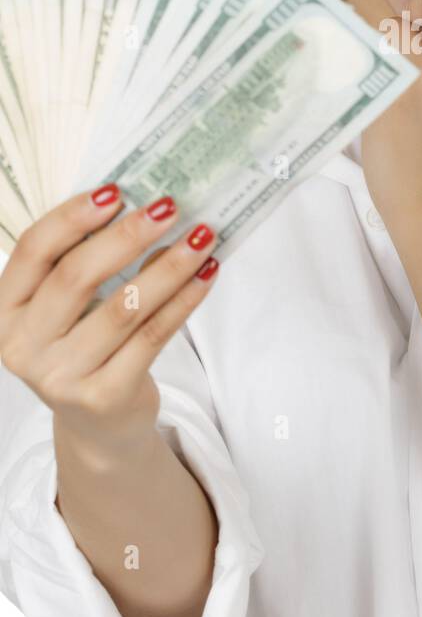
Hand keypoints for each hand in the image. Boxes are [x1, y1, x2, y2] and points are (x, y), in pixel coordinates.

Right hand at [0, 188, 218, 462]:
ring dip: (169, 266)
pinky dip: (184, 301)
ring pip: (123, 307)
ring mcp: (61, 377)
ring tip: (202, 238)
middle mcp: (23, 346)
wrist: (100, 426)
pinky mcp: (104, 397)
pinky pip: (152, 337)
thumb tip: (146, 207)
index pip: (33, 251)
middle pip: (76, 276)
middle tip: (169, 207)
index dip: (73, 216)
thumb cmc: (85, 346)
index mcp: (5, 312)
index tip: (117, 190)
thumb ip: (89, 261)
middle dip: (127, 235)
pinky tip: (206, 275)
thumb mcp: (70, 308)